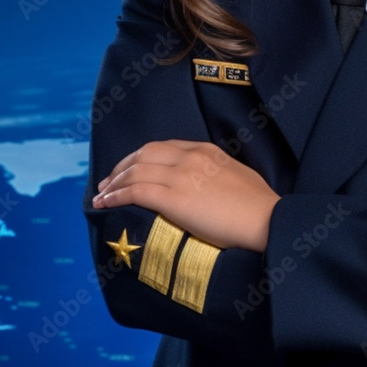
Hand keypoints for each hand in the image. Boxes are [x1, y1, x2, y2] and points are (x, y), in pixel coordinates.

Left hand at [92, 140, 279, 252]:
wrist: (265, 219)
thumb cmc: (258, 204)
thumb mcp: (236, 174)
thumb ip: (215, 172)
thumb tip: (204, 184)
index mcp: (205, 150)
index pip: (162, 147)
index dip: (139, 157)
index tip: (128, 169)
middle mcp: (189, 157)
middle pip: (143, 154)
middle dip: (121, 166)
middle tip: (106, 181)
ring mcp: (180, 176)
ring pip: (135, 172)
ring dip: (113, 183)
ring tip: (101, 194)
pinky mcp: (174, 198)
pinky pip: (135, 191)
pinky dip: (116, 195)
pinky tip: (105, 203)